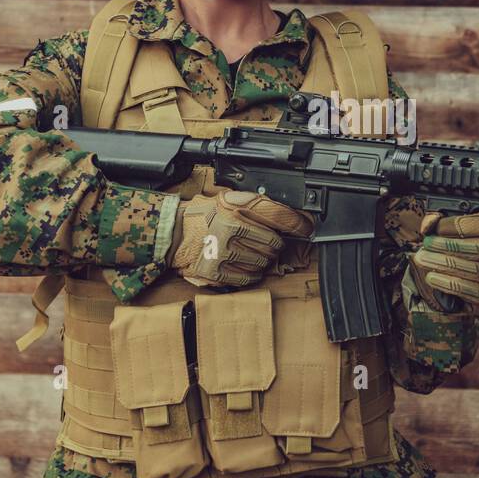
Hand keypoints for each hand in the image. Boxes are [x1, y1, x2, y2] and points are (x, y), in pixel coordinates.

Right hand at [167, 189, 313, 287]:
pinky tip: (247, 267)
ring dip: (265, 260)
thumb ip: (253, 204)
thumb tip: (289, 213)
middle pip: (274, 243)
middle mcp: (229, 227)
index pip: (278, 214)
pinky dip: (252, 274)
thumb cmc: (203, 216)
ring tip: (255, 254)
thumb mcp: (227, 199)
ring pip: (263, 262)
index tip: (306, 227)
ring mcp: (222, 251)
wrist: (172, 234)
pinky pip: (247, 278)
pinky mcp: (215, 271)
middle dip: (277, 245)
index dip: (298, 223)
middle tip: (272, 243)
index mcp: (234, 205)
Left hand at [409, 209, 478, 312]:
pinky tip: (432, 277)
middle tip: (427, 244)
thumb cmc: (448, 256)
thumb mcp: (443, 236)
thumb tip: (429, 224)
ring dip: (446, 264)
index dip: (463, 225)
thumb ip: (436, 225)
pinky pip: (475, 292)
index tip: (438, 228)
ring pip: (478, 270)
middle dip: (450, 245)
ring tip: (424, 260)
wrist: (449, 289)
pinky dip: (450, 284)